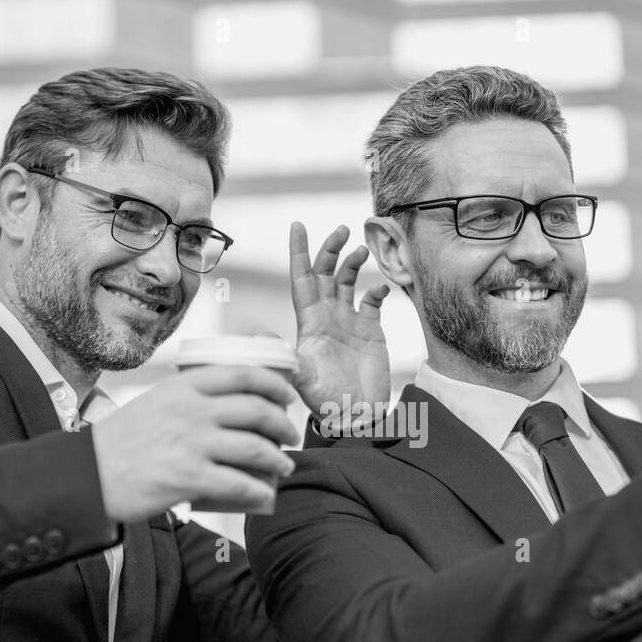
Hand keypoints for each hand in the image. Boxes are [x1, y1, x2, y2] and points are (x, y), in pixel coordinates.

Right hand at [90, 366, 300, 523]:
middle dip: (283, 424)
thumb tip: (228, 407)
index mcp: (183, 387)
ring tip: (284, 466)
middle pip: (257, 410)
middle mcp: (191, 411)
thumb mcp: (155, 402)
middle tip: (290, 435)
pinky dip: (259, 491)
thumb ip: (188, 398)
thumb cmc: (120, 443)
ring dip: (278, 459)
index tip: (288, 396)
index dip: (275, 384)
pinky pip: (239, 484)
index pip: (243, 374)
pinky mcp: (189, 478)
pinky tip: (265, 495)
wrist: (87, 475)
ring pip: (255, 448)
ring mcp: (192, 444)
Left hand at [289, 222, 390, 423]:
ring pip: (348, 281)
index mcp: (309, 321)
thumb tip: (261, 335)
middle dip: (330, 249)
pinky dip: (377, 289)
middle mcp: (327, 316)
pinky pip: (372, 301)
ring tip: (361, 251)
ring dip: (353, 263)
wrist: (355, 415)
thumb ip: (285, 356)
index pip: (302, 279)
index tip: (297, 225)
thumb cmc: (325, 399)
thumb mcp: (302, 377)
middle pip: (326, 273)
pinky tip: (380, 288)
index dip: (298, 252)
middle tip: (342, 230)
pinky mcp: (370, 330)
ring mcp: (349, 321)